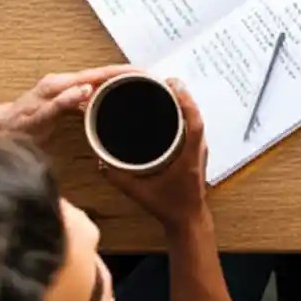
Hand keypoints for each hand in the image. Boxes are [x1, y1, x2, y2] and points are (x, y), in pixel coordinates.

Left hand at [0, 65, 138, 140]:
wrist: (0, 130)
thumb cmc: (17, 127)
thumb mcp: (39, 119)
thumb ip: (62, 103)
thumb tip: (86, 88)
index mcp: (60, 84)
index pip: (98, 73)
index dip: (122, 71)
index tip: (143, 72)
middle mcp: (63, 82)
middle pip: (103, 74)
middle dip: (127, 74)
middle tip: (152, 80)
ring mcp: (64, 89)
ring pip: (98, 82)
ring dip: (119, 83)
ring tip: (142, 88)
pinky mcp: (65, 98)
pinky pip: (91, 92)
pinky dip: (107, 93)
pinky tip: (116, 100)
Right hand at [100, 78, 210, 234]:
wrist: (188, 219)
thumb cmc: (169, 207)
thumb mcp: (139, 193)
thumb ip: (118, 178)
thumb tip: (100, 162)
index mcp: (188, 157)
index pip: (194, 122)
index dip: (186, 101)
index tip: (174, 84)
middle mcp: (198, 150)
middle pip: (196, 115)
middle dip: (183, 94)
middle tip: (166, 80)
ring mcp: (200, 150)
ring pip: (196, 119)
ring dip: (185, 103)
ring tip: (168, 89)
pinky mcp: (198, 152)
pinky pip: (195, 126)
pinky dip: (185, 114)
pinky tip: (173, 108)